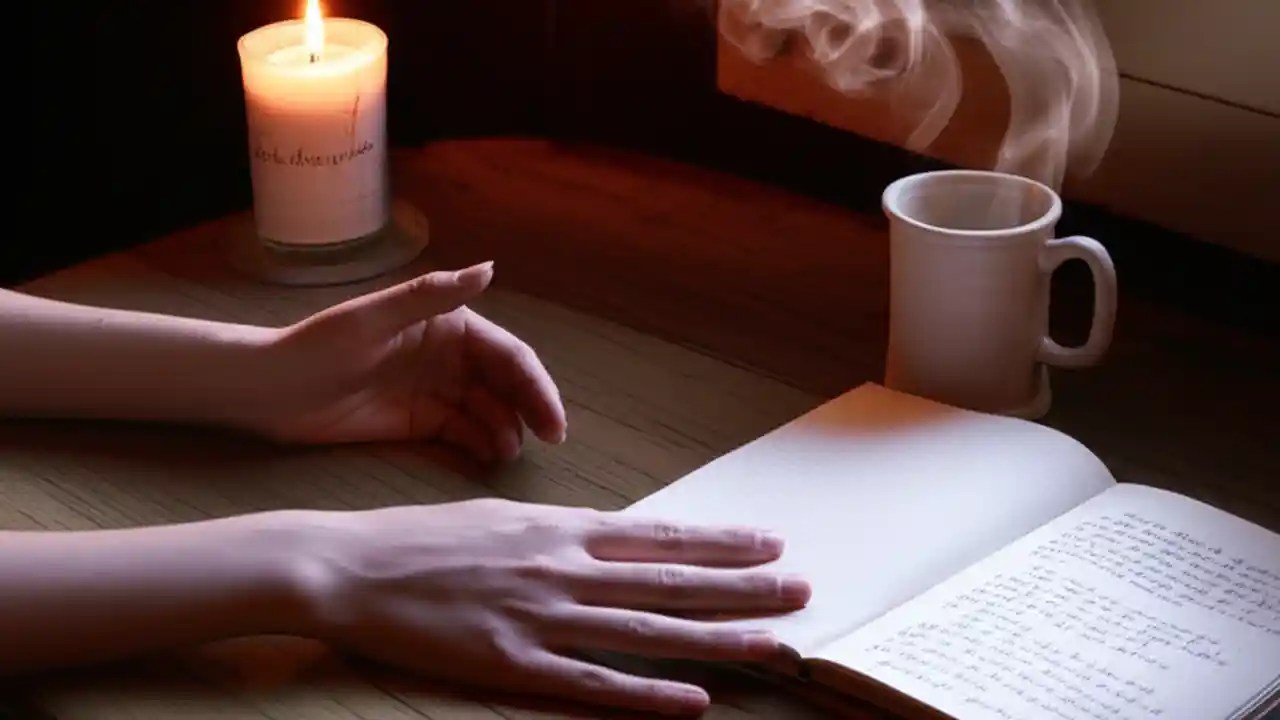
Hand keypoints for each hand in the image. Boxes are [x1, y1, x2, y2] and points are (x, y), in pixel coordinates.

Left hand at [245, 262, 565, 461]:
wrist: (269, 391)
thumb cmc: (318, 347)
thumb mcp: (374, 318)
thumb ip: (433, 295)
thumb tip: (490, 268)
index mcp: (446, 323)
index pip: (506, 354)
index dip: (534, 384)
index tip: (551, 419)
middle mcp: (449, 355)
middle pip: (506, 384)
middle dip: (532, 410)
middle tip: (550, 441)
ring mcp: (436, 390)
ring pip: (489, 411)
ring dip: (506, 431)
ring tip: (506, 455)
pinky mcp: (420, 422)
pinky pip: (463, 433)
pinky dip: (481, 444)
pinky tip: (489, 457)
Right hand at [295, 499, 809, 715]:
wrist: (351, 565)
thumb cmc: (425, 537)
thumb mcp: (504, 515)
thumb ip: (563, 530)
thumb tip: (617, 538)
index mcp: (560, 528)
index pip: (660, 536)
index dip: (721, 542)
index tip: (771, 543)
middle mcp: (562, 568)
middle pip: (669, 581)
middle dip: (742, 588)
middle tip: (802, 591)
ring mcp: (540, 616)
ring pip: (646, 630)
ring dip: (717, 638)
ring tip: (773, 643)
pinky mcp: (512, 663)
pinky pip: (591, 683)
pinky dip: (646, 694)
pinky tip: (692, 701)